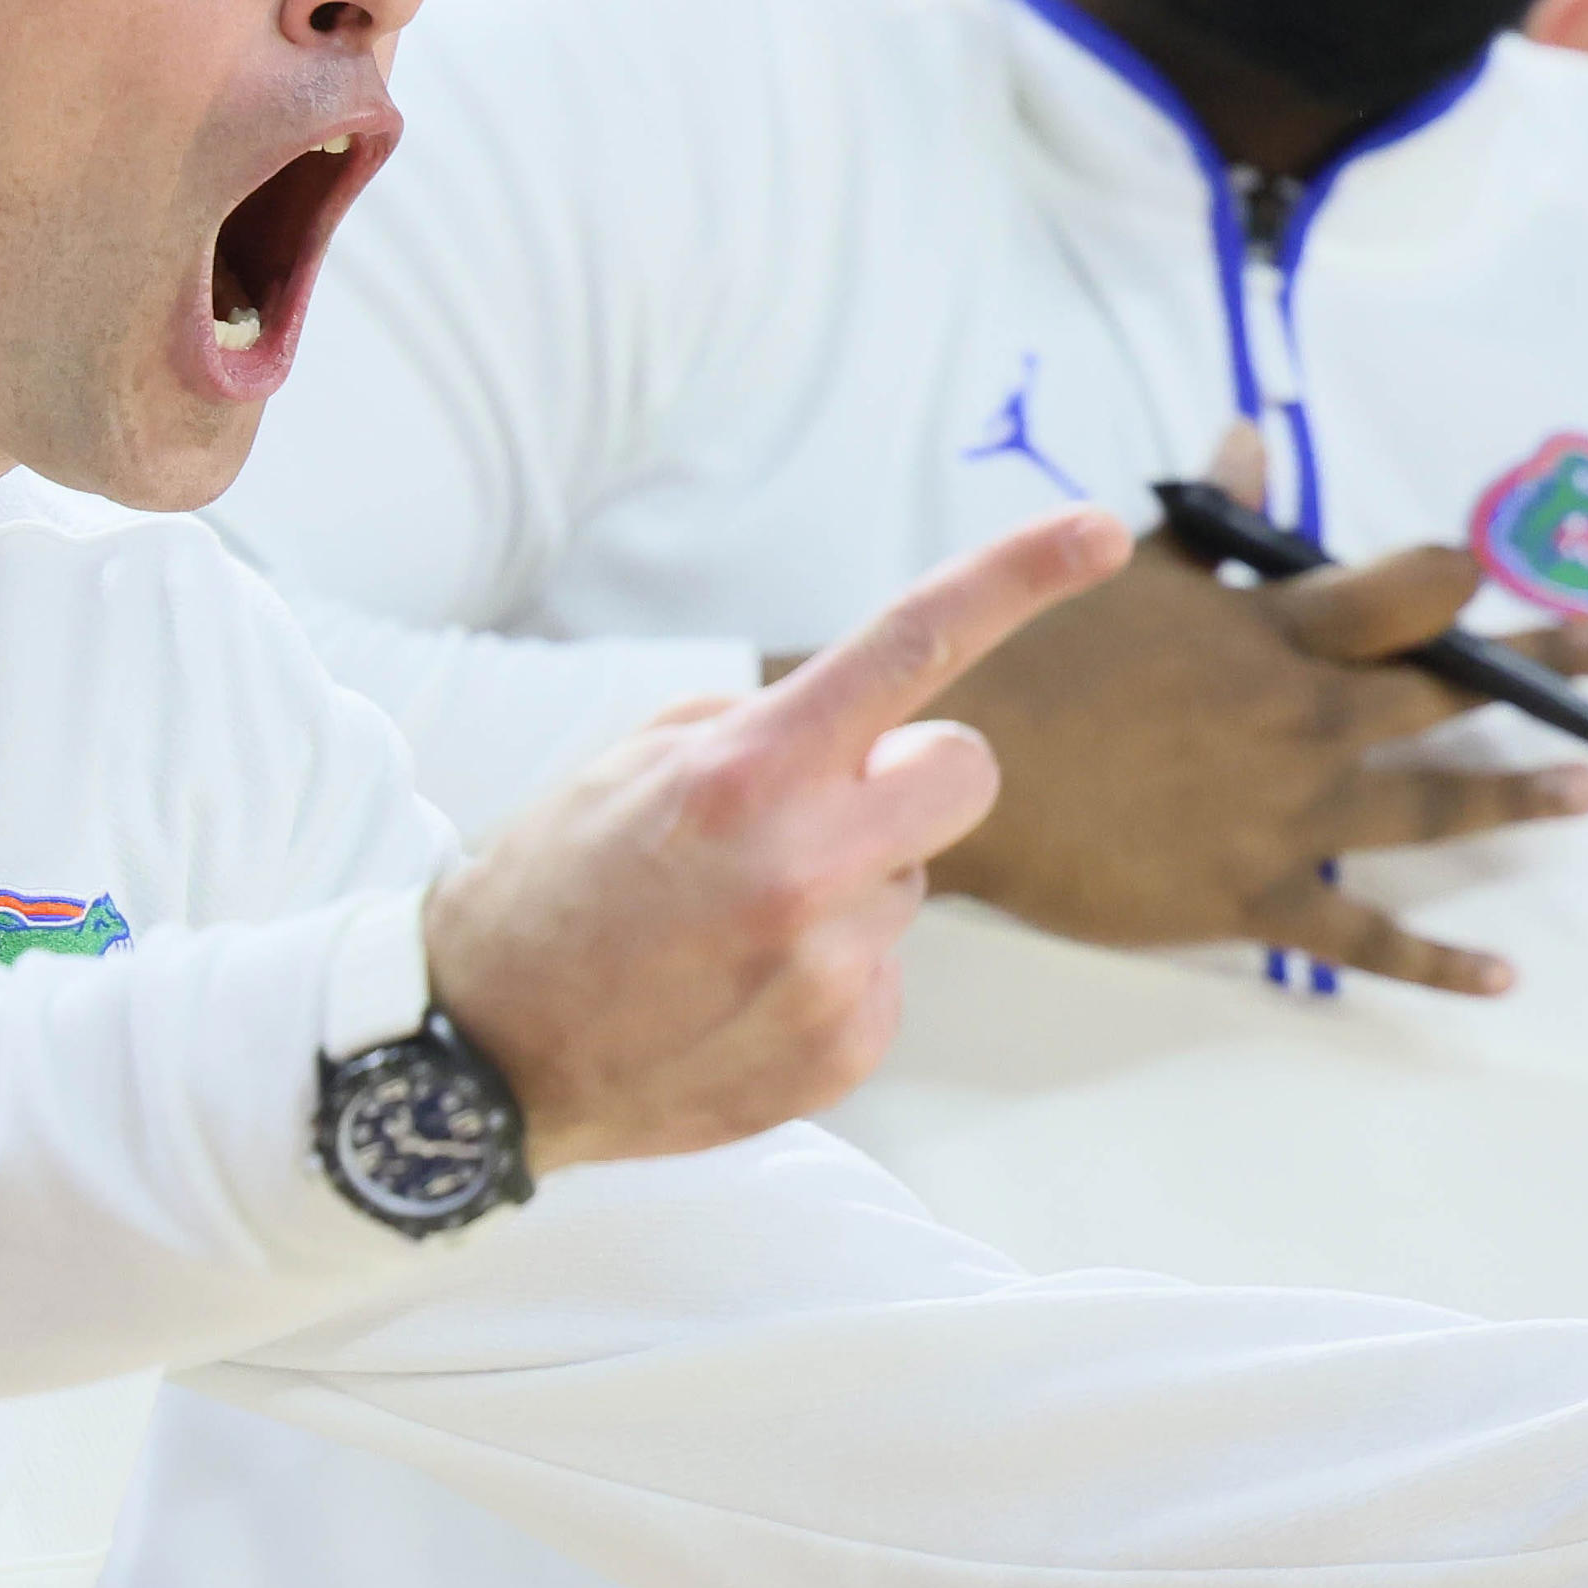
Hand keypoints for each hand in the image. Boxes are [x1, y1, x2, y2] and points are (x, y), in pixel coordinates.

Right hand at [428, 507, 1127, 1169]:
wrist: (484, 1055)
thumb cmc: (554, 887)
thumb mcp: (632, 762)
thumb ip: (764, 728)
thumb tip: (864, 737)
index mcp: (747, 772)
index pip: (913, 645)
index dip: (1020, 575)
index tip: (1102, 531)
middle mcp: (805, 869)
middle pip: (962, 772)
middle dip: (907, 777)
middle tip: (817, 807)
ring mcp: (831, 971)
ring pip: (909, 881)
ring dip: (846, 886)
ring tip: (729, 926)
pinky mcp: (844, 1051)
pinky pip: (881, 974)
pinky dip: (824, 974)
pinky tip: (735, 990)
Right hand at [916, 424, 1587, 991]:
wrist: (953, 770)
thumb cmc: (1033, 661)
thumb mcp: (1117, 571)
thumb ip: (1208, 522)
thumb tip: (1256, 444)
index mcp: (1273, 632)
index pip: (1408, 594)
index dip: (1468, 580)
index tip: (1512, 571)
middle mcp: (1303, 719)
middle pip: (1451, 689)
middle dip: (1551, 671)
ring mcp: (1289, 816)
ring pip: (1434, 806)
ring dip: (1517, 797)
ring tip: (1586, 792)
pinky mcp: (1255, 899)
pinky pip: (1366, 938)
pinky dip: (1438, 963)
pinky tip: (1501, 979)